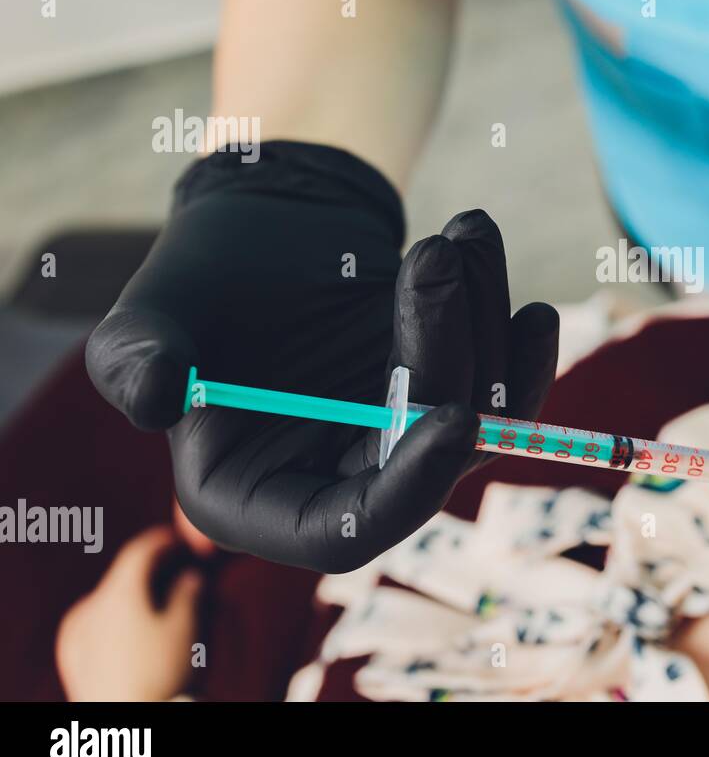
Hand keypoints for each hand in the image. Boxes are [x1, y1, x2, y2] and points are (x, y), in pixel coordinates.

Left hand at [57, 527, 201, 701]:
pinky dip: (119, 620)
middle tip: (182, 576)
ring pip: (110, 601)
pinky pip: (98, 625)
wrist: (133, 722)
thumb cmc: (164, 675)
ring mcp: (75, 633)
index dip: (165, 540)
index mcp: (117, 593)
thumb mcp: (188, 626)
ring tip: (165, 609)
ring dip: (136, 597)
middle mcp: (89, 606)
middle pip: (125, 576)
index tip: (181, 539)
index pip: (140, 550)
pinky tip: (141, 634)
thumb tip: (191, 577)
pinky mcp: (71, 657)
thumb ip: (191, 591)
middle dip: (154, 573)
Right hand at [87, 144, 558, 570]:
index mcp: (257, 499)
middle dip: (449, 354)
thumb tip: (156, 399)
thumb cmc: (199, 278)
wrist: (269, 224)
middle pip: (426, 459)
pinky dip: (519, 340)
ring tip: (465, 233)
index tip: (457, 417)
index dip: (408, 489)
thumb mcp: (145, 319)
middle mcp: (340, 484)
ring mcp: (402, 444)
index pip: (345, 532)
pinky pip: (506, 391)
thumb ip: (135, 362)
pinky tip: (524, 294)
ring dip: (483, 319)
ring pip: (481, 413)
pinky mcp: (446, 399)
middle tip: (436, 256)